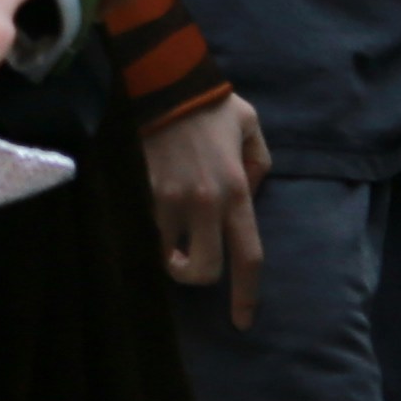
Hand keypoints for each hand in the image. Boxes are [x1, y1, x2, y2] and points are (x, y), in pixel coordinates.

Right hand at [140, 92, 269, 329]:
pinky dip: (150, 228)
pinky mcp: (141, 187)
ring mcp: (168, 197)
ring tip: (168, 241)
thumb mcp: (252, 131)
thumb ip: (259, 167)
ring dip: (168, 254)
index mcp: (236, 191)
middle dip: (198, 277)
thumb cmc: (211, 105)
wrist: (162, 79)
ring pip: (166, 252)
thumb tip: (246, 195)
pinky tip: (150, 214)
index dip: (245, 295)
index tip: (241, 320)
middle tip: (191, 264)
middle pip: (204, 269)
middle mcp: (204, 202)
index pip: (246, 257)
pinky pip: (146, 225)